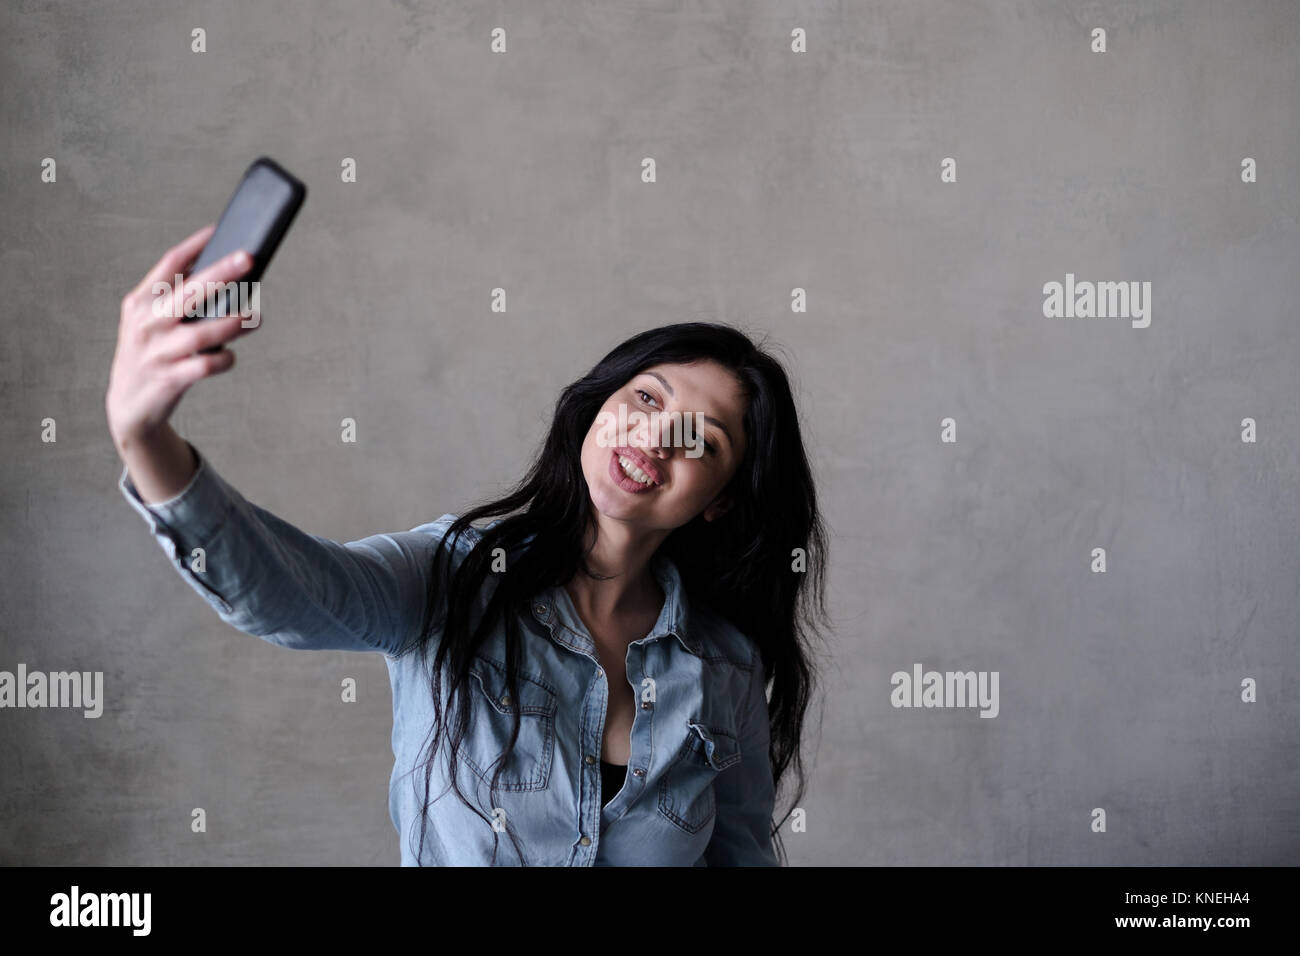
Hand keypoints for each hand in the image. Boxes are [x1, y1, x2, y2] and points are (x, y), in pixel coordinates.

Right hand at [105, 224, 259, 452]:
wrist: (128, 405)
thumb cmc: (150, 354)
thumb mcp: (151, 322)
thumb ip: (176, 301)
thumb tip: (224, 276)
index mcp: (141, 302)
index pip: (169, 264)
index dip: (196, 245)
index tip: (220, 229)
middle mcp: (147, 323)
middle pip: (189, 291)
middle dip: (222, 272)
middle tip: (249, 257)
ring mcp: (157, 352)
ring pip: (202, 332)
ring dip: (233, 323)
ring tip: (254, 318)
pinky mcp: (170, 378)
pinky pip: (206, 365)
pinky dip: (224, 359)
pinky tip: (229, 356)